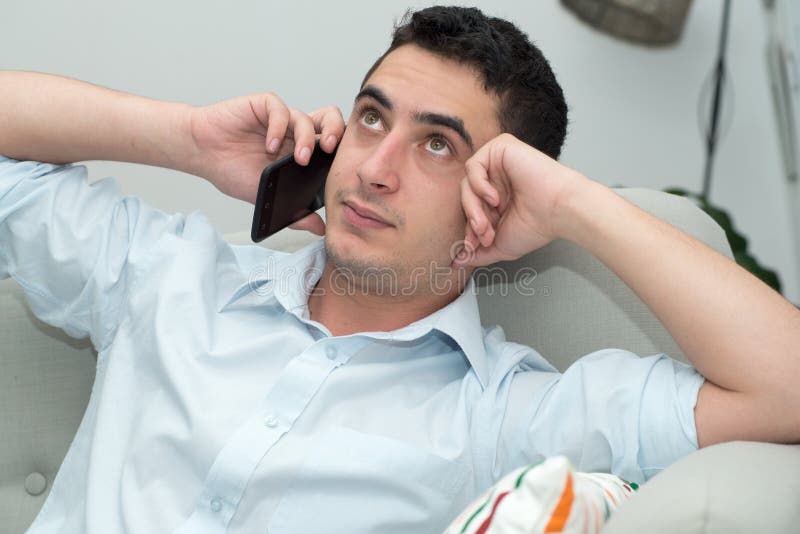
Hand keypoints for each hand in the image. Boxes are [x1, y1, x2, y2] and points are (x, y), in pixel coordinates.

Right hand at [188, 93, 343, 215]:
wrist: (202, 153)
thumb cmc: (232, 170)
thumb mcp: (268, 198)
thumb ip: (295, 214)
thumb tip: (321, 229)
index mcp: (302, 151)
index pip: (333, 144)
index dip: (342, 151)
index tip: (342, 169)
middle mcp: (294, 132)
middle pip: (330, 121)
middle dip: (337, 133)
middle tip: (331, 152)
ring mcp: (280, 119)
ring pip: (307, 117)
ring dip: (307, 139)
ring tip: (299, 158)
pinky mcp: (263, 106)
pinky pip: (280, 110)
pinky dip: (278, 127)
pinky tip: (269, 146)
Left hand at [456, 133, 585, 266]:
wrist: (560, 210)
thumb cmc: (537, 225)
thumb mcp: (500, 246)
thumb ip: (477, 253)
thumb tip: (457, 261)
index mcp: (495, 197)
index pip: (469, 208)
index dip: (468, 228)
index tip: (473, 245)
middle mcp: (495, 178)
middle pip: (465, 196)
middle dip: (472, 220)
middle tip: (485, 235)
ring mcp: (497, 162)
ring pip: (467, 183)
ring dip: (474, 208)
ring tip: (490, 223)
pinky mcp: (501, 148)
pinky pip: (474, 166)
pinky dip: (479, 186)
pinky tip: (496, 199)